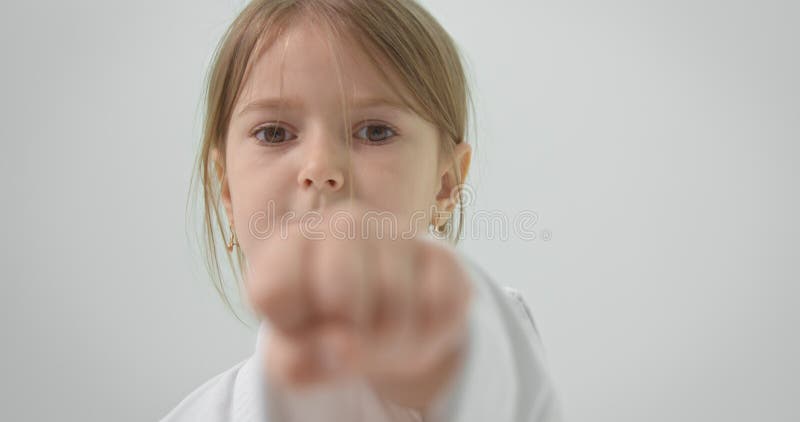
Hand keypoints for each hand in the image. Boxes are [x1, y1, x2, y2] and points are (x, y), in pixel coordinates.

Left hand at [244, 201, 471, 410]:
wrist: (382, 322)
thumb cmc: (325, 332)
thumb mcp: (293, 358)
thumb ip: (295, 361)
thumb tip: (339, 346)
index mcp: (292, 243)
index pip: (276, 289)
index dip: (288, 327)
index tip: (297, 325)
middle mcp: (343, 224)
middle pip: (342, 292)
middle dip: (346, 336)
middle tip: (346, 341)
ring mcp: (397, 234)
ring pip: (396, 301)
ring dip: (390, 342)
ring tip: (380, 341)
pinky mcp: (441, 256)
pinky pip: (440, 305)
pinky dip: (428, 334)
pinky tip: (412, 327)